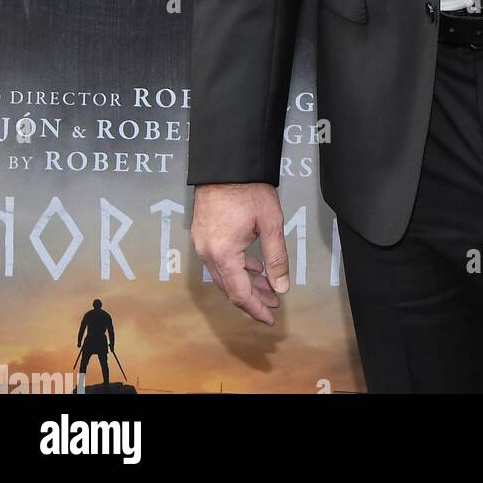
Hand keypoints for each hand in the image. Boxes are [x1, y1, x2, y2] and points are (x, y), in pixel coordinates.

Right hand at [191, 182, 289, 325]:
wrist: (226, 164)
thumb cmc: (249, 189)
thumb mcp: (270, 223)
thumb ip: (276, 257)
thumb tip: (281, 287)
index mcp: (223, 253)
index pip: (239, 293)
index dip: (256, 308)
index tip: (270, 318)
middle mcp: (208, 252)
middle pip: (230, 287)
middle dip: (253, 298)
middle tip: (273, 303)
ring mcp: (202, 243)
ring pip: (224, 274)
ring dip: (245, 283)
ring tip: (268, 287)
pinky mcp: (202, 234)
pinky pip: (219, 260)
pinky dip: (237, 268)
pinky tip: (253, 267)